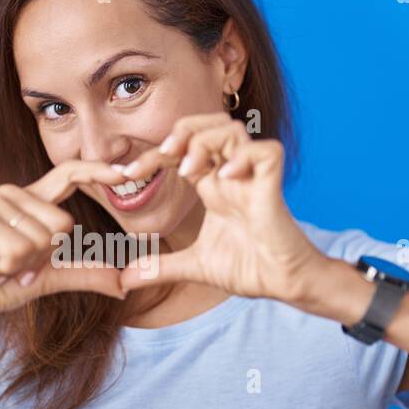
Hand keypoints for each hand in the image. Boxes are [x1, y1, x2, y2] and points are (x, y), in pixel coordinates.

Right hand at [0, 159, 128, 320]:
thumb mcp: (44, 279)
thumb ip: (82, 274)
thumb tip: (122, 283)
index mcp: (28, 202)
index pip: (68, 175)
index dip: (96, 171)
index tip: (125, 172)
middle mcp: (11, 194)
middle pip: (63, 224)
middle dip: (43, 258)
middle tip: (12, 265)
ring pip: (42, 239)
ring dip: (23, 266)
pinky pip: (20, 250)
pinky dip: (8, 269)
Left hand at [117, 112, 332, 304]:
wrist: (284, 283)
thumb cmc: (249, 267)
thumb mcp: (194, 266)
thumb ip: (160, 268)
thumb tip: (124, 280)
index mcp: (212, 185)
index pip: (181, 151)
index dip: (153, 155)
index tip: (127, 174)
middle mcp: (231, 175)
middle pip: (210, 124)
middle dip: (182, 131)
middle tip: (164, 154)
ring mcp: (252, 178)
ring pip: (233, 129)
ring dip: (206, 141)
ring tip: (189, 169)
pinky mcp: (273, 187)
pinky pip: (266, 152)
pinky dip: (245, 157)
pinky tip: (226, 177)